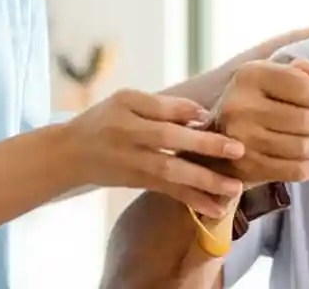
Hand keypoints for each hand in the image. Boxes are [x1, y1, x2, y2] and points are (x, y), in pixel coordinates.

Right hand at [62, 89, 246, 217]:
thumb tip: (201, 114)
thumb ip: (161, 105)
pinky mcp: (141, 182)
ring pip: (172, 173)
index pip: (161, 109)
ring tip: (234, 188)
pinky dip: (193, 200)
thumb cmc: (104, 120)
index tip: (212, 115)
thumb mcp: (125, 100)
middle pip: (170, 141)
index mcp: (128, 111)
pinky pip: (170, 192)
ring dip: (204, 182)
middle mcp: (131, 138)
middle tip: (238, 150)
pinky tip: (217, 209)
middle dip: (204, 146)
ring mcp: (136, 164)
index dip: (186, 112)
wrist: (71, 154)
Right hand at [214, 59, 308, 184]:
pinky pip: (293, 170)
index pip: (304, 86)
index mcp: (249, 75)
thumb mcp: (268, 75)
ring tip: (308, 142)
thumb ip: (299, 70)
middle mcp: (241, 105)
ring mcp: (242, 138)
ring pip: (302, 146)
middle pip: (306, 118)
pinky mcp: (246, 166)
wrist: (216, 137)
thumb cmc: (251, 102)